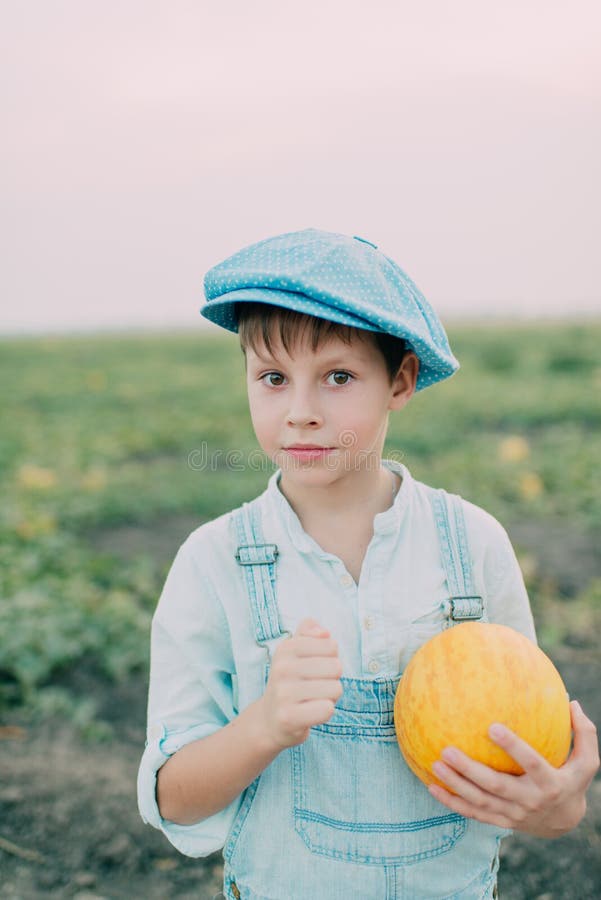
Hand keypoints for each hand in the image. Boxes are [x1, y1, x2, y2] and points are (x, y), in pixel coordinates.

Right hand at [259, 618, 342, 750]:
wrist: (269, 719)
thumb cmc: (291, 681)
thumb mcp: (294, 651)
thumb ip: (308, 631)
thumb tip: (324, 632)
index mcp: (285, 648)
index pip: (331, 646)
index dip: (330, 659)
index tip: (314, 669)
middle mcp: (282, 668)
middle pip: (336, 667)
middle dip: (332, 680)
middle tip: (314, 687)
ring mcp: (283, 693)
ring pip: (335, 689)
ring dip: (329, 697)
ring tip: (311, 700)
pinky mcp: (288, 717)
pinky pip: (327, 709)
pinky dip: (324, 713)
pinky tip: (310, 713)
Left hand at [427, 700, 599, 836]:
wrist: (564, 822)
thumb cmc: (572, 781)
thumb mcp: (587, 762)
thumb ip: (583, 733)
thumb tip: (573, 702)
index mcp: (550, 783)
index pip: (531, 763)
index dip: (514, 748)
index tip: (493, 726)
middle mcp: (530, 800)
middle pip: (496, 786)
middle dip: (471, 770)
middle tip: (447, 750)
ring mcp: (513, 814)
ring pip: (480, 802)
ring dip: (456, 785)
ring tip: (435, 765)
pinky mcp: (501, 821)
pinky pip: (473, 814)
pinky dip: (452, 803)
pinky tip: (432, 787)